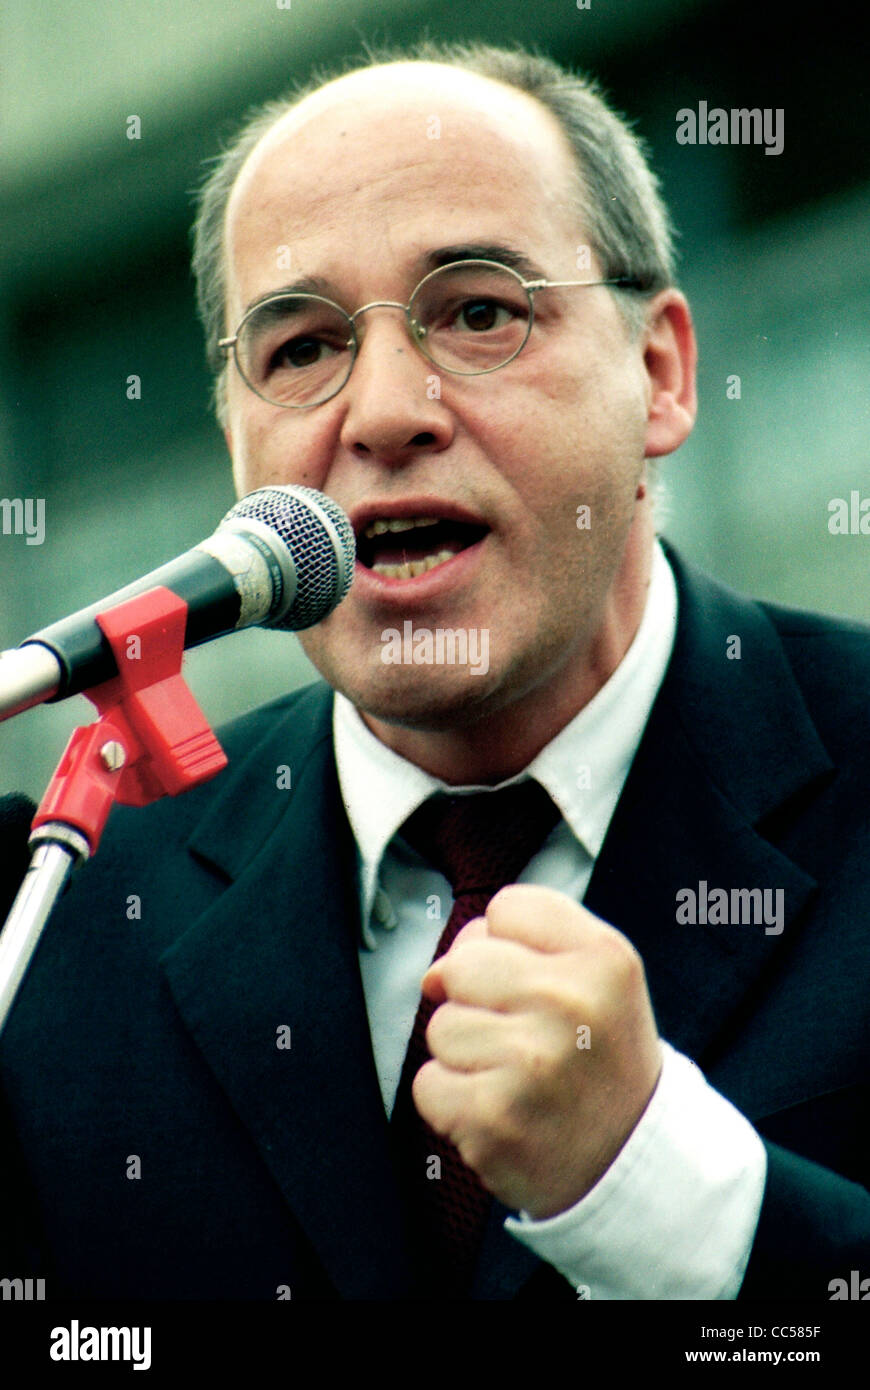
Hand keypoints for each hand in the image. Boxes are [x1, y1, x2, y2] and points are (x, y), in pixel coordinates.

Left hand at [413, 883, 661, 1219]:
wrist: (631, 1160)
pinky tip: (499, 1110)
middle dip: (478, 1000)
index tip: (538, 983)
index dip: (510, 945)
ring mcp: (531, 1062)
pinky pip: (427, 1084)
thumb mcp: (595, 978)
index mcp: (602, 958)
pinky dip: (452, 1102)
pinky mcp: (493, 1118)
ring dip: (466, 1056)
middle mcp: (569, 1003)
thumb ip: (521, 946)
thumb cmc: (600, 1058)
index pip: (506, 908)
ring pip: (440, 1026)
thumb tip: (433, 973)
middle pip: (461, 964)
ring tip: (517, 1078)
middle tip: (525, 1037)